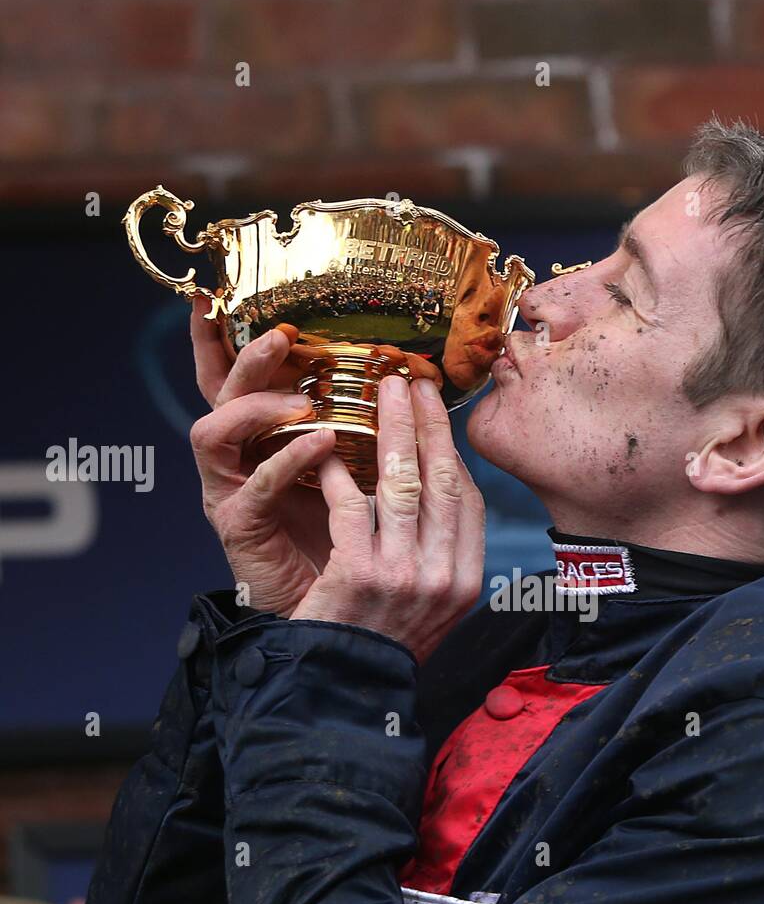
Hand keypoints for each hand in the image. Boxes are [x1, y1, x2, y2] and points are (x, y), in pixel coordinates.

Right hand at [189, 295, 339, 615]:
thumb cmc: (346, 537)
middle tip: (280, 335)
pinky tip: (322, 444)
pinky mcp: (237, 524)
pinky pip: (255, 485)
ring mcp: (230, 488)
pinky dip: (286, 460)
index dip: (220, 338)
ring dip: (259, 406)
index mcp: (261, 435)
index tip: (216, 296)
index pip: (236, 376)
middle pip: (222, 390)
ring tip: (304, 399)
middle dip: (248, 359)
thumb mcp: (359, 471)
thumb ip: (367, 432)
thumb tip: (407, 382)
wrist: (332, 607)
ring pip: (218, 429)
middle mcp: (237, 455)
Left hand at [290, 372, 484, 664]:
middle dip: (425, 424)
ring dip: (388, 431)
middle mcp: (441, 576)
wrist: (342, 690)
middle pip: (439, 481)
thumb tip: (435, 491)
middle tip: (410, 382)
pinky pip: (348, 507)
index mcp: (464, 580)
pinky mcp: (358, 575)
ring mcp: (402, 575)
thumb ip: (437, 557)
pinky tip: (324, 449)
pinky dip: (336, 473)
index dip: (450, 450)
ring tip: (378, 394)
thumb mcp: (429, 608)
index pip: (466, 501)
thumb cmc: (378, 645)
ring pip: (400, 485)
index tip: (436, 413)